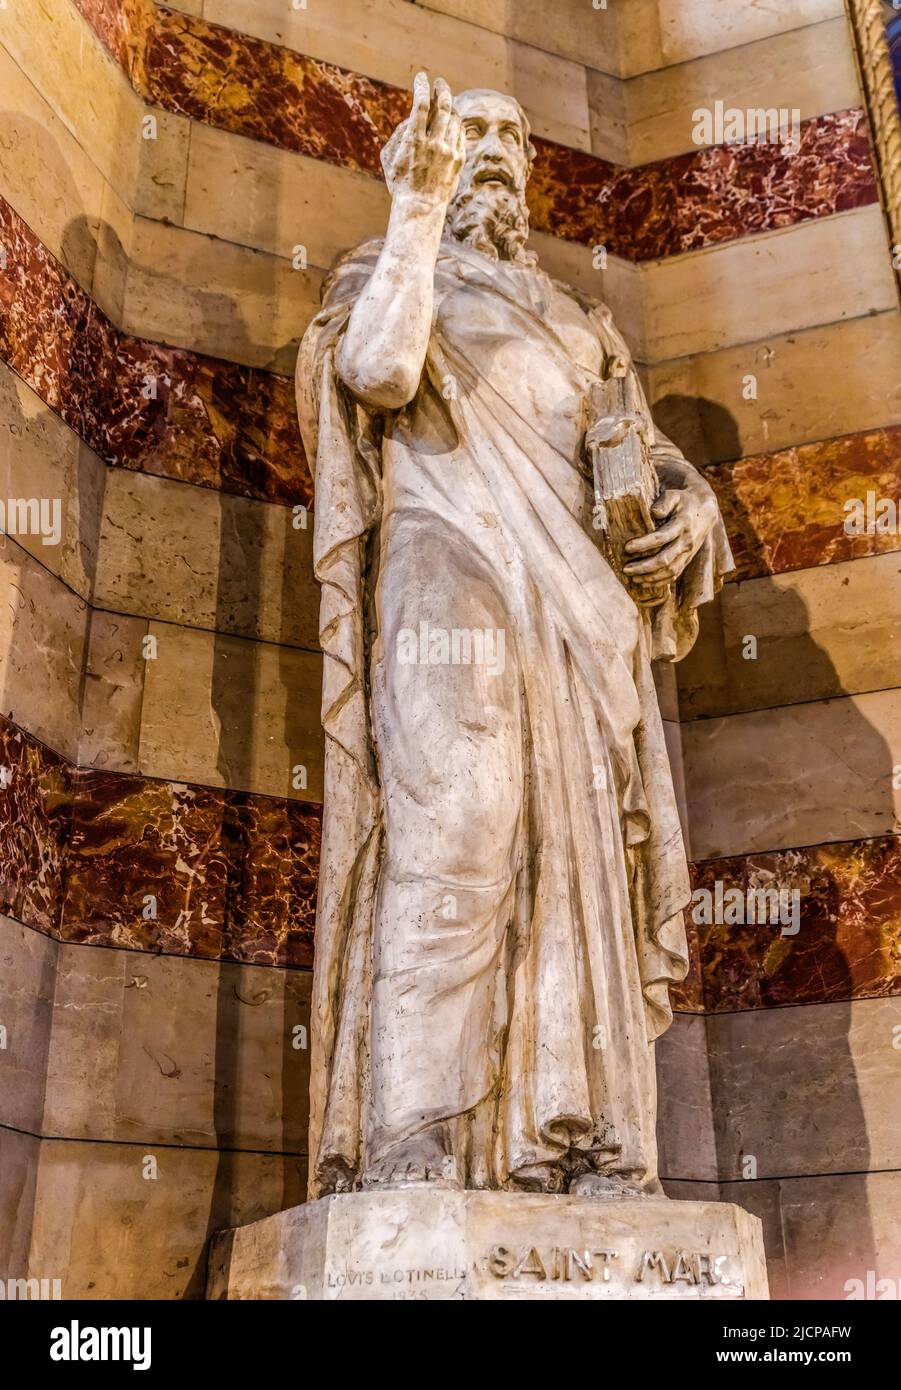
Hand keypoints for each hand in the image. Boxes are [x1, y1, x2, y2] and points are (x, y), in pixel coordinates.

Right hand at [381, 72, 464, 206]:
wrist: (420, 206)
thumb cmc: (400, 181)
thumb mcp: (389, 157)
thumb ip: (399, 134)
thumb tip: (411, 118)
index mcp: (414, 140)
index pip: (420, 104)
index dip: (422, 86)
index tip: (421, 77)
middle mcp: (434, 143)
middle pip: (443, 107)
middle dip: (442, 90)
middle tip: (440, 82)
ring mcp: (448, 152)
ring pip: (454, 119)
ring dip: (451, 106)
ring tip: (446, 102)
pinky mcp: (458, 160)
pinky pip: (460, 134)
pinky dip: (456, 124)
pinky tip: (452, 121)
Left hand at [622, 472, 718, 594]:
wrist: (705, 510)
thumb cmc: (684, 501)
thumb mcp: (675, 495)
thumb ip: (664, 502)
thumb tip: (653, 512)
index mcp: (682, 524)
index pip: (661, 537)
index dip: (644, 544)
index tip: (627, 547)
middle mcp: (686, 541)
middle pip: (665, 559)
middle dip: (644, 567)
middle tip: (625, 569)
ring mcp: (688, 553)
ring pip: (670, 571)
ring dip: (650, 577)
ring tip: (632, 578)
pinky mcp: (687, 559)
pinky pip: (674, 575)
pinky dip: (659, 582)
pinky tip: (644, 582)